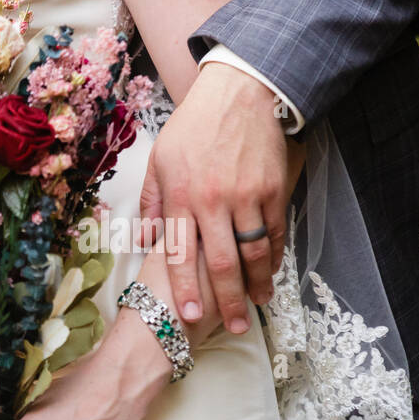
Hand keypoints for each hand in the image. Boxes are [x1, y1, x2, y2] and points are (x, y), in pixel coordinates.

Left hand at [139, 62, 291, 335]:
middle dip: (227, 302)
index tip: (188, 318)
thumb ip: (152, 203)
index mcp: (180, 196)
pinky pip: (275, 231)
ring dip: (258, 284)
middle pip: (221, 263)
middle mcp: (213, 200)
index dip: (186, 290)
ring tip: (258, 305)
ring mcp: (246, 195)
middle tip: (235, 328)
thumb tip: (143, 241)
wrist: (238, 91)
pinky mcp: (272, 188)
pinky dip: (275, 255)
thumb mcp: (160, 159)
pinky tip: (272, 271)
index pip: (180, 254)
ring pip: (254, 252)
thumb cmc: (193, 127)